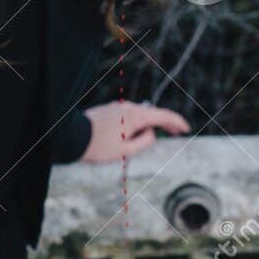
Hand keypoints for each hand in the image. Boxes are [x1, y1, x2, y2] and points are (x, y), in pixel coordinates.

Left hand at [77, 100, 191, 162]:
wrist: (72, 136)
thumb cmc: (98, 147)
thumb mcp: (125, 151)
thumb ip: (144, 143)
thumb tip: (151, 133)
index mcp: (135, 116)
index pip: (163, 116)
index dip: (177, 122)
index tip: (186, 129)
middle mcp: (128, 108)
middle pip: (153, 113)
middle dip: (166, 123)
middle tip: (178, 132)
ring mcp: (118, 107)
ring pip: (140, 115)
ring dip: (150, 124)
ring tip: (157, 136)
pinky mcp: (110, 110)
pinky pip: (129, 116)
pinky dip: (138, 122)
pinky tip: (138, 133)